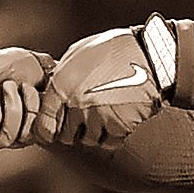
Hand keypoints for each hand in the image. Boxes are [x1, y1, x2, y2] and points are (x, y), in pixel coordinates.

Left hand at [46, 25, 163, 148]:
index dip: (49, 129)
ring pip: (88, 140)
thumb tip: (56, 88)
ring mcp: (97, 117)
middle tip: (82, 121)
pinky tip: (116, 122)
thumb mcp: (79, 54)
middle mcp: (76, 104)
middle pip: (66, 136)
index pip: (44, 124)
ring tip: (103, 118)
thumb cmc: (115, 50)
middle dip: (73, 131)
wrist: (149, 56)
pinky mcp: (118, 126)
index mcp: (62, 86)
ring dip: (94, 133)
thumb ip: (64, 75)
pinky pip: (110, 142)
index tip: (54, 128)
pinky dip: (112, 136)